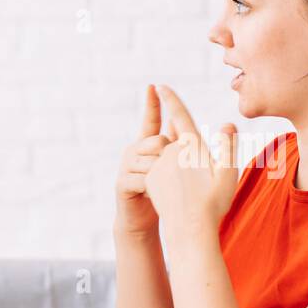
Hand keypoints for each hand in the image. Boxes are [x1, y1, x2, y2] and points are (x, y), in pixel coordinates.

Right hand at [114, 84, 174, 238]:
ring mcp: (126, 167)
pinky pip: (143, 179)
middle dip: (168, 155)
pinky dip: (153, 189)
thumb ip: (178, 146)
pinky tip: (153, 197)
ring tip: (160, 188)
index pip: (151, 120)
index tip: (154, 85)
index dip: (153, 103)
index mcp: (147, 146)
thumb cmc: (163, 194)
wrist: (142, 222)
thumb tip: (185, 123)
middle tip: (168, 174)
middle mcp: (133, 151)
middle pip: (156, 140)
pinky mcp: (122, 183)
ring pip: (151, 160)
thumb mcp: (172, 168)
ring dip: (162, 175)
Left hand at [144, 85, 238, 240]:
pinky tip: (180, 196)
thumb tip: (227, 123)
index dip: (171, 100)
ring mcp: (158, 166)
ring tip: (191, 191)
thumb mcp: (228, 174)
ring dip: (181, 170)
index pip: (179, 116)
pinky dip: (172, 180)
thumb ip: (227, 147)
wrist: (189, 229)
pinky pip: (162, 172)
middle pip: (180, 144)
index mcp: (190, 147)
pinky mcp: (150, 179)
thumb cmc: (214, 203)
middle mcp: (170, 152)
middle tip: (200, 183)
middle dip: (189, 157)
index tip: (159, 85)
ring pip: (171, 159)